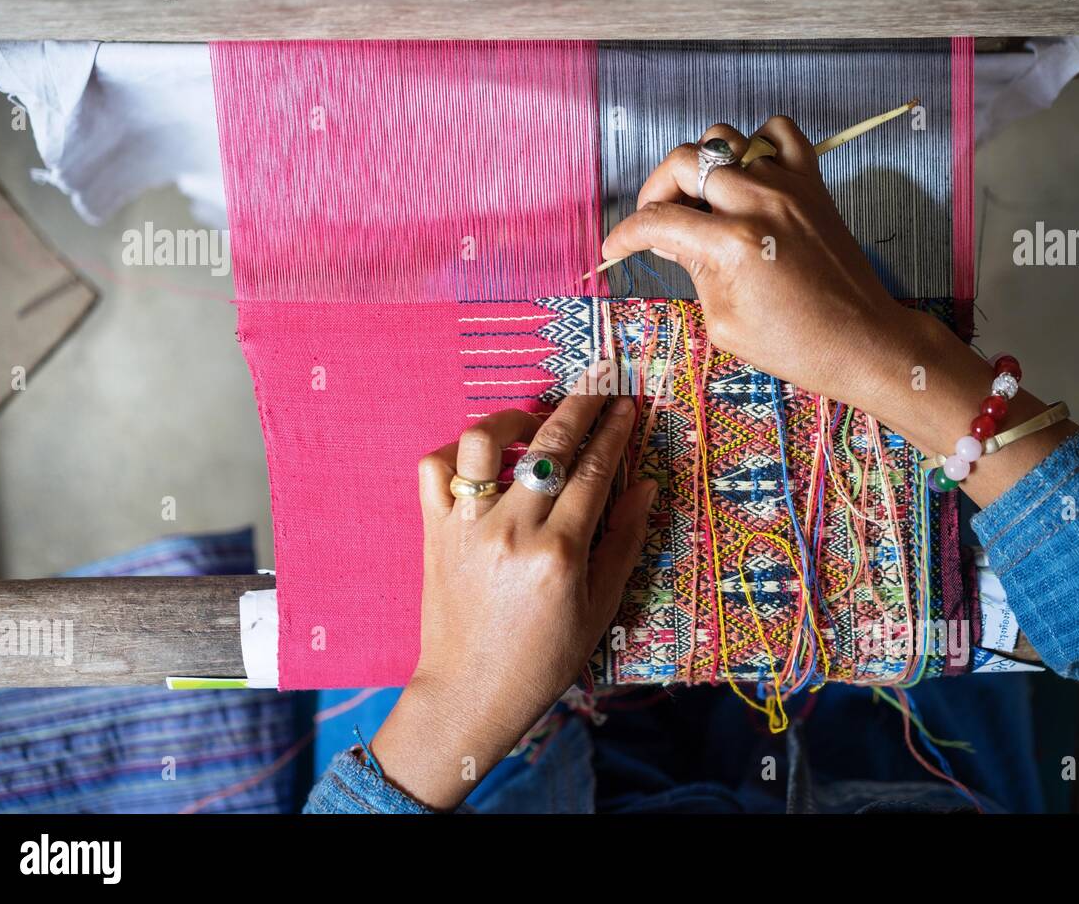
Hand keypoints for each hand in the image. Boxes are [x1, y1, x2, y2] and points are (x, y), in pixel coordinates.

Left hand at [371, 370, 656, 809]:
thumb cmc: (543, 659)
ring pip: (481, 443)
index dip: (614, 431)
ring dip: (512, 419)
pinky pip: (433, 469)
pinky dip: (455, 453)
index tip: (627, 404)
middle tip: (597, 386)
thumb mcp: (600, 608)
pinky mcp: (433, 532)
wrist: (471, 692)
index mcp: (559, 554)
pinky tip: (482, 459)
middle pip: (549, 445)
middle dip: (580, 406)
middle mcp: (511, 531)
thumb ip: (624, 541)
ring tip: (533, 421)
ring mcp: (466, 528)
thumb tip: (645, 484)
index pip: (594, 471)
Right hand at [601, 115, 914, 411]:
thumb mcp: (724, 321)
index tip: (616, 248)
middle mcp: (759, 203)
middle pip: (683, 162)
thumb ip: (693, 270)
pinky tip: (747, 179)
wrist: (861, 341)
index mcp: (732, 244)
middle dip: (655, 191)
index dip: (626, 235)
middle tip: (656, 221)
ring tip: (701, 200)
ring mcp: (789, 186)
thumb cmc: (794, 345)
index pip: (658, 220)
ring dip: (701, 166)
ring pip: (724, 138)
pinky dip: (755, 145)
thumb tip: (668, 241)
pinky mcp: (813, 184)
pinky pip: (778, 132)